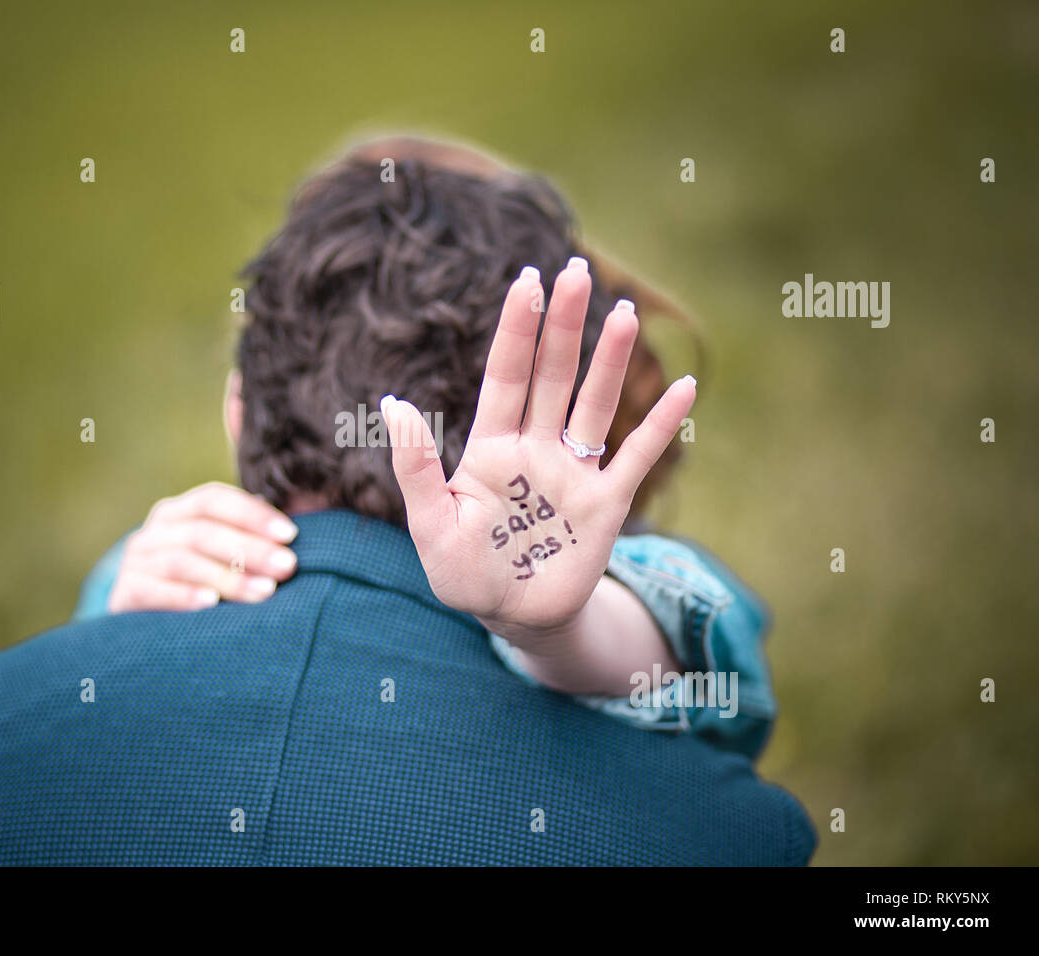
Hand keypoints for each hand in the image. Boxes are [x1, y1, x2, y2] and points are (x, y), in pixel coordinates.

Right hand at [108, 482, 298, 611]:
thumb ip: (247, 540)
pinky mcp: (123, 592)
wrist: (139, 627)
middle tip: (287, 568)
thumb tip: (292, 536)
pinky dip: (183, 596)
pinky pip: (152, 590)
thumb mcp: (218, 557)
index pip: (215, 499)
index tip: (290, 535)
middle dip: (250, 549)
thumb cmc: (197, 585)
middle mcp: (154, 530)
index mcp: (179, 512)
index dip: (253, 514)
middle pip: (203, 531)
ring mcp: (135, 560)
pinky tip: (212, 605)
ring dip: (227, 576)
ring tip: (264, 592)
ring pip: (182, 560)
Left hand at [381, 257, 695, 652]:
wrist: (510, 616)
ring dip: (610, 360)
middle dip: (564, 325)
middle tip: (577, 270)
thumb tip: (393, 403)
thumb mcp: (431, 525)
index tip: (528, 279)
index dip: (516, 330)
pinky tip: (686, 389)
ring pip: (593, 404)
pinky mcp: (605, 504)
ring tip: (625, 313)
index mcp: (491, 448)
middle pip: (552, 375)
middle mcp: (535, 448)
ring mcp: (573, 472)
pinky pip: (638, 457)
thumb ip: (417, 466)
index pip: (506, 376)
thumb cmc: (463, 573)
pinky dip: (660, 425)